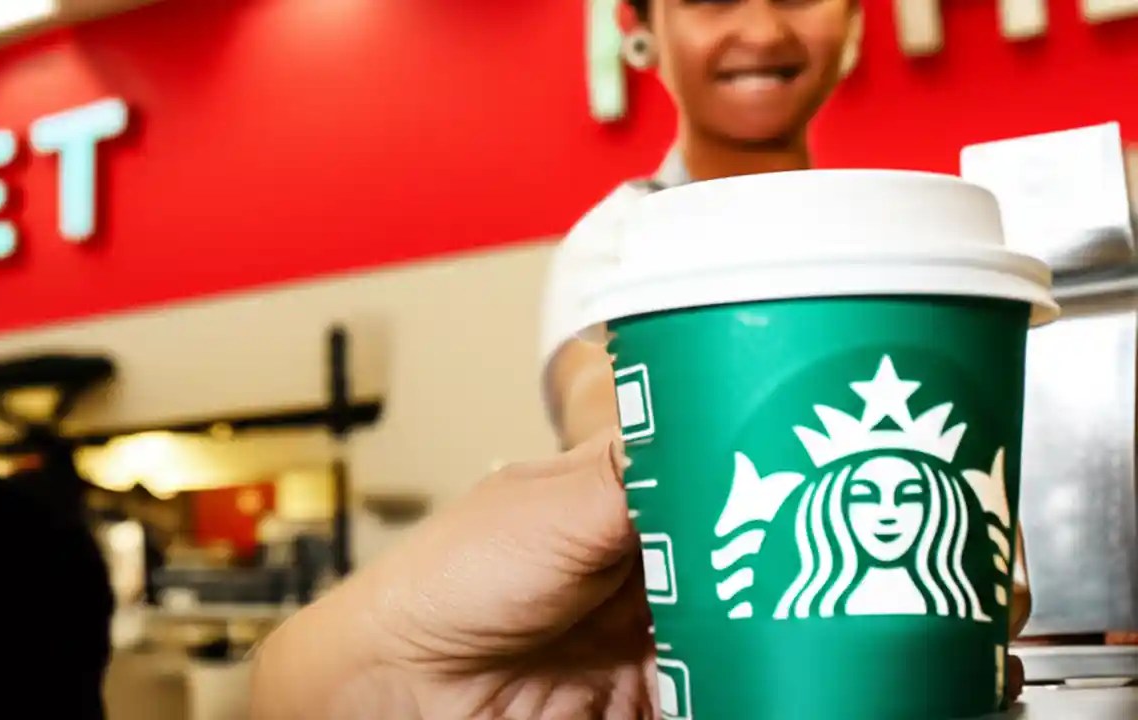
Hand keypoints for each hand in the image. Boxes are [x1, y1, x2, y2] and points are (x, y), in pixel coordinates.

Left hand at [252, 431, 1026, 717]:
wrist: (403, 691)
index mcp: (641, 501)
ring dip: (836, 622)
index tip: (885, 456)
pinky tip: (834, 669)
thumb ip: (636, 471)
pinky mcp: (671, 700)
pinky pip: (748, 687)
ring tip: (904, 606)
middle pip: (784, 552)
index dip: (816, 464)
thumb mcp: (552, 504)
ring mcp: (676, 639)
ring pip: (780, 627)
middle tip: (923, 544)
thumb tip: (716, 408)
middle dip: (850, 550)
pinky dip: (790, 682)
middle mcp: (669, 566)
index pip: (751, 469)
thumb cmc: (447, 581)